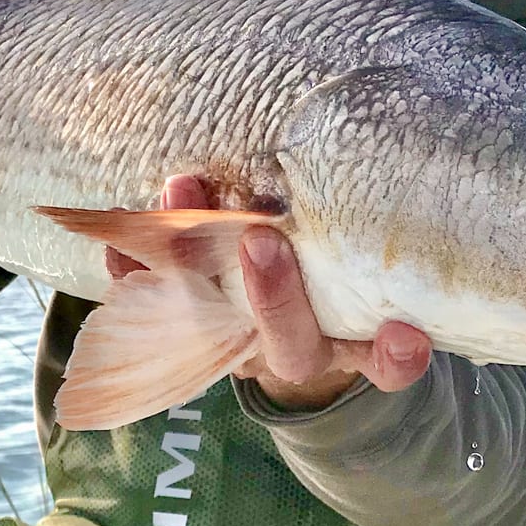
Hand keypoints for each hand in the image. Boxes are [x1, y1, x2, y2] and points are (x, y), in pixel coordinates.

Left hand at [105, 175, 433, 410]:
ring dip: (194, 267)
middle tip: (262, 241)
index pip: (384, 361)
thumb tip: (390, 164)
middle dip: (276, 297)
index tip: (405, 335)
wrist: (288, 325)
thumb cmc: (342, 279)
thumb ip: (371, 240)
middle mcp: (299, 350)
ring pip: (219, 326)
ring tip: (184, 194)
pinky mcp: (191, 330)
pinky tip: (120, 241)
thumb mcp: (366, 263)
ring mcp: (241, 347)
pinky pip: (155, 311)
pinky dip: (135, 275)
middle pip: (292, 347)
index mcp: (356, 342)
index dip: (394, 355)